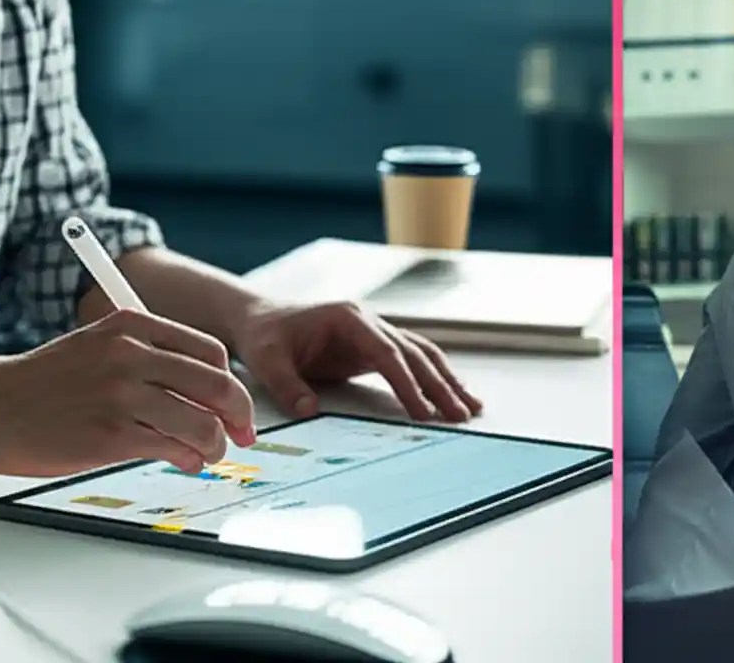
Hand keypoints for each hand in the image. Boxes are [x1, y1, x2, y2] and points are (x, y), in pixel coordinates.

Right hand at [0, 310, 253, 476]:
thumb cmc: (50, 382)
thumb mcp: (102, 346)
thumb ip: (154, 358)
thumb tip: (214, 391)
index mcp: (133, 326)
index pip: (212, 353)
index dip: (234, 384)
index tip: (239, 405)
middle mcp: (130, 355)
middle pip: (218, 386)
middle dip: (240, 416)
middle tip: (243, 433)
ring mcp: (121, 395)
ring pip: (202, 423)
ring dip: (216, 445)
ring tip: (209, 452)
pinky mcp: (111, 434)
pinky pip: (174, 449)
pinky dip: (189, 459)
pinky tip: (186, 460)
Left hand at [231, 300, 483, 421]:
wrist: (262, 318)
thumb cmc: (265, 337)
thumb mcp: (266, 360)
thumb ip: (287, 384)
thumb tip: (310, 409)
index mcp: (349, 318)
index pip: (388, 353)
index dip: (408, 383)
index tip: (423, 412)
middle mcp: (370, 321)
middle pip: (416, 354)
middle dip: (440, 385)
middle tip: (460, 414)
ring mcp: (377, 331)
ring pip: (423, 354)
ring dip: (447, 380)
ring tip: (471, 406)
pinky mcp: (376, 346)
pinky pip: (414, 359)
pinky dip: (436, 376)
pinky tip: (452, 393)